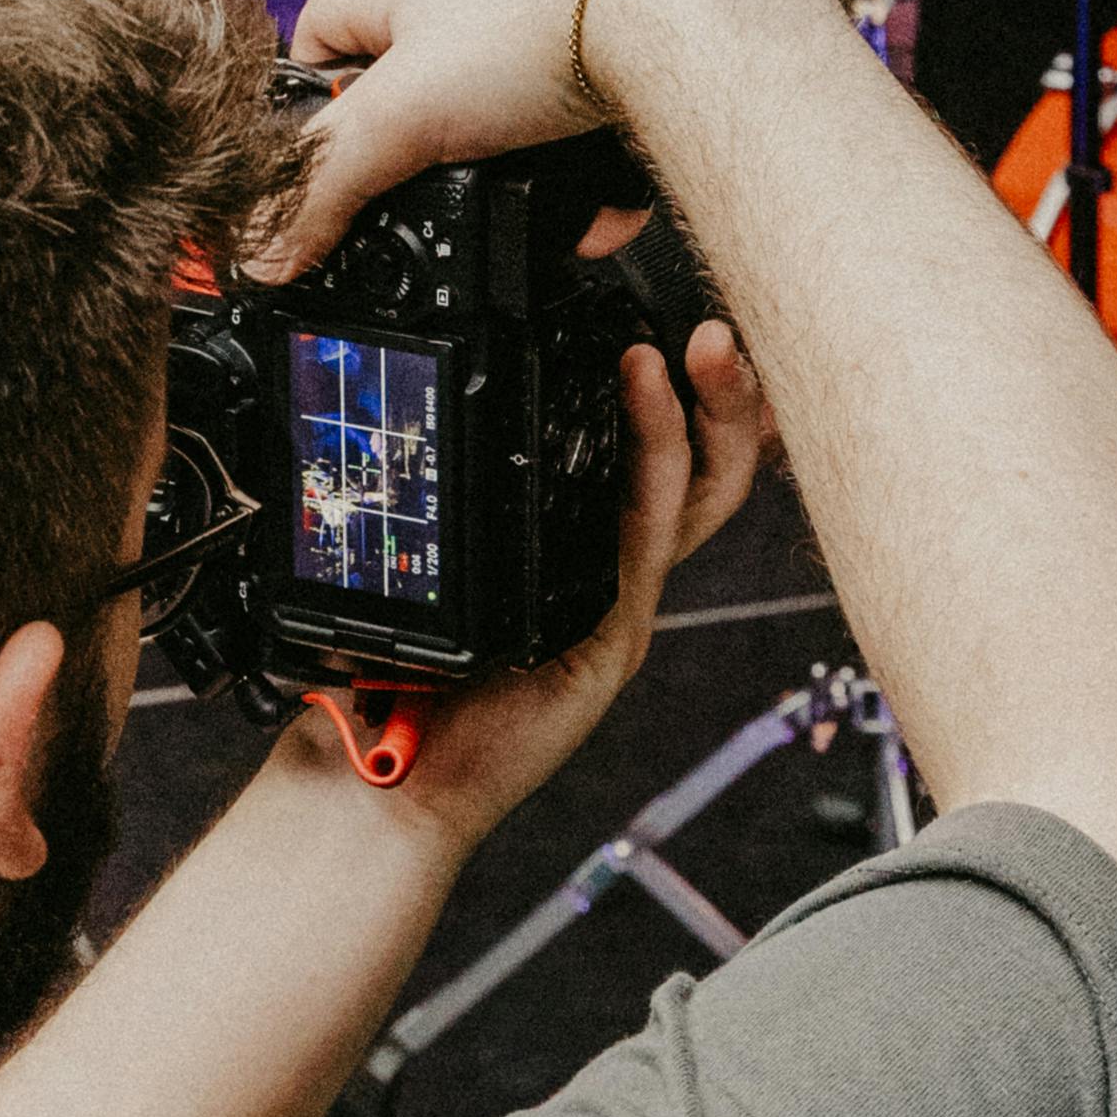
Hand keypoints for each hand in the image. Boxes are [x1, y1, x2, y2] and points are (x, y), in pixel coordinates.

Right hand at [255, 0, 661, 276]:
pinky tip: (594, 222)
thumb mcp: (399, 116)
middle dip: (426, 160)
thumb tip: (264, 252)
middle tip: (420, 209)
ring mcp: (552, 41)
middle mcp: (480, 12)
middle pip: (424, 91)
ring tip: (521, 224)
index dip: (307, 80)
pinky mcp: (617, 77)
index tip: (304, 143)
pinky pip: (588, 151)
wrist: (672, 16)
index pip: (325, 24)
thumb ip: (326, 186)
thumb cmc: (538, 22)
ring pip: (511, 132)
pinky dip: (588, 195)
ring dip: (513, 189)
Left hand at [283, 323, 774, 862]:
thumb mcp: (430, 573)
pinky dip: (656, 447)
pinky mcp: (612, 632)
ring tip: (706, 346)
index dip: (687, 399)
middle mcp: (614, 577)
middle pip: (706, 472)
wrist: (389, 786)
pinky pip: (649, 524)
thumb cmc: (399, 686)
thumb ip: (448, 504)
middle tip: (722, 330)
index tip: (681, 329)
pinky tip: (646, 389)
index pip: (656, 463)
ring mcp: (619, 604)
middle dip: (728, 396)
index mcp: (581, 560)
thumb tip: (405, 410)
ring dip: (710, 410)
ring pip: (697, 490)